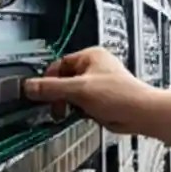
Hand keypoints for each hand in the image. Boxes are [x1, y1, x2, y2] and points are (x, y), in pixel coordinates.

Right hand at [23, 47, 157, 133]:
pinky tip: (84, 115)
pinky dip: (79, 111)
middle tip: (55, 106)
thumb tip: (30, 86)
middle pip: (64, 80)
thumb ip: (52, 88)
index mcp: (90, 56)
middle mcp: (94, 67)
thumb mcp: (79, 89)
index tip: (38, 92)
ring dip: (70, 104)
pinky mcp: (101, 99)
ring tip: (73, 111)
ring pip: (72, 93)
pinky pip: (81, 104)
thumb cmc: (120, 95)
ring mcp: (97, 84)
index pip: (59, 64)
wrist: (141, 113)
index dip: (48, 79)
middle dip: (59, 95)